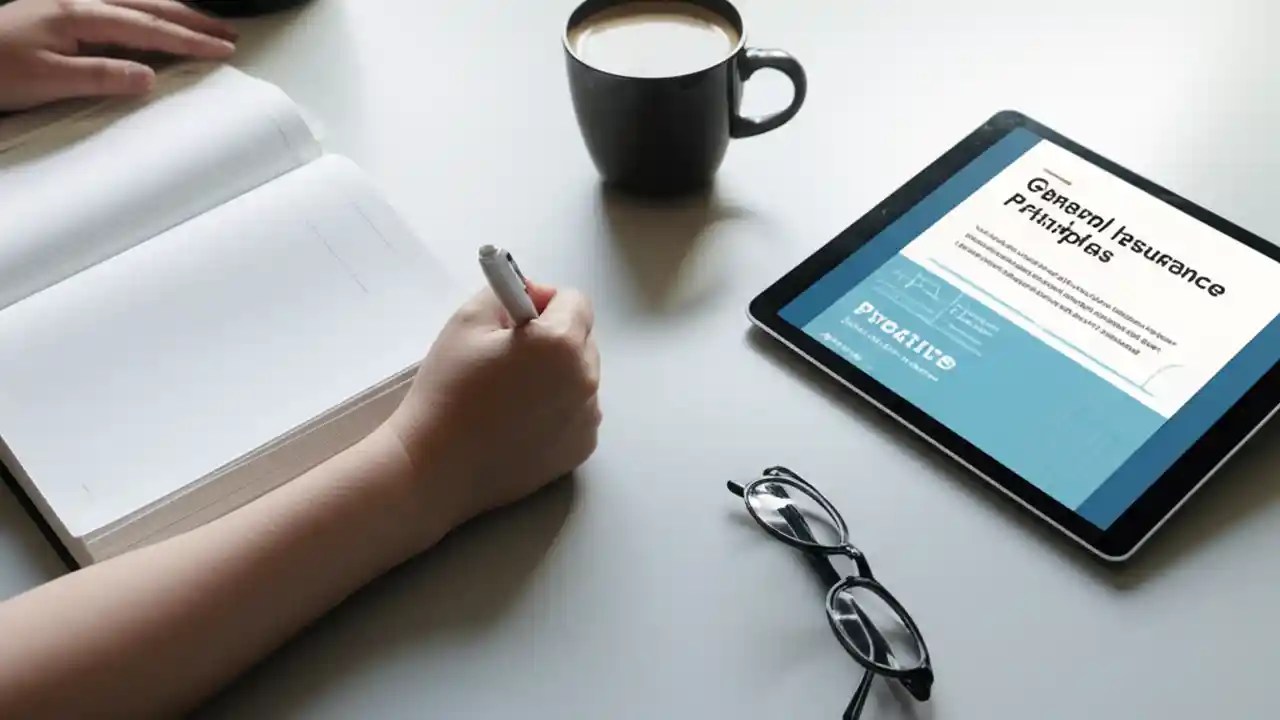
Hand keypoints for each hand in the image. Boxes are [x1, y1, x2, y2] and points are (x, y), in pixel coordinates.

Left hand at [0, 0, 236, 111]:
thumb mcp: (46, 80)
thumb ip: (100, 76)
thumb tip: (149, 76)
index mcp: (78, 15)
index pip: (148, 28)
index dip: (190, 39)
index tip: (223, 49)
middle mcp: (77, 2)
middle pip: (149, 6)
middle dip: (193, 20)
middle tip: (228, 34)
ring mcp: (68, 5)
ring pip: (136, 2)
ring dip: (173, 13)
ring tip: (202, 25)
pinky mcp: (60, 13)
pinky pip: (118, 8)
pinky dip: (146, 13)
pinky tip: (152, 20)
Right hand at [384, 282, 601, 541]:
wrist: (437, 466)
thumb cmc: (448, 390)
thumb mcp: (467, 321)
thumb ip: (507, 293)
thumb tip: (531, 296)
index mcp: (562, 343)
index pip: (576, 302)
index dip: (544, 302)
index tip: (517, 318)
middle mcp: (586, 379)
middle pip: (582, 340)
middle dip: (552, 338)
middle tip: (509, 358)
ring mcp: (588, 418)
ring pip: (581, 377)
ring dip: (557, 375)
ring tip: (511, 394)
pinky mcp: (581, 448)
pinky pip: (578, 412)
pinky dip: (558, 410)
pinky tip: (520, 421)